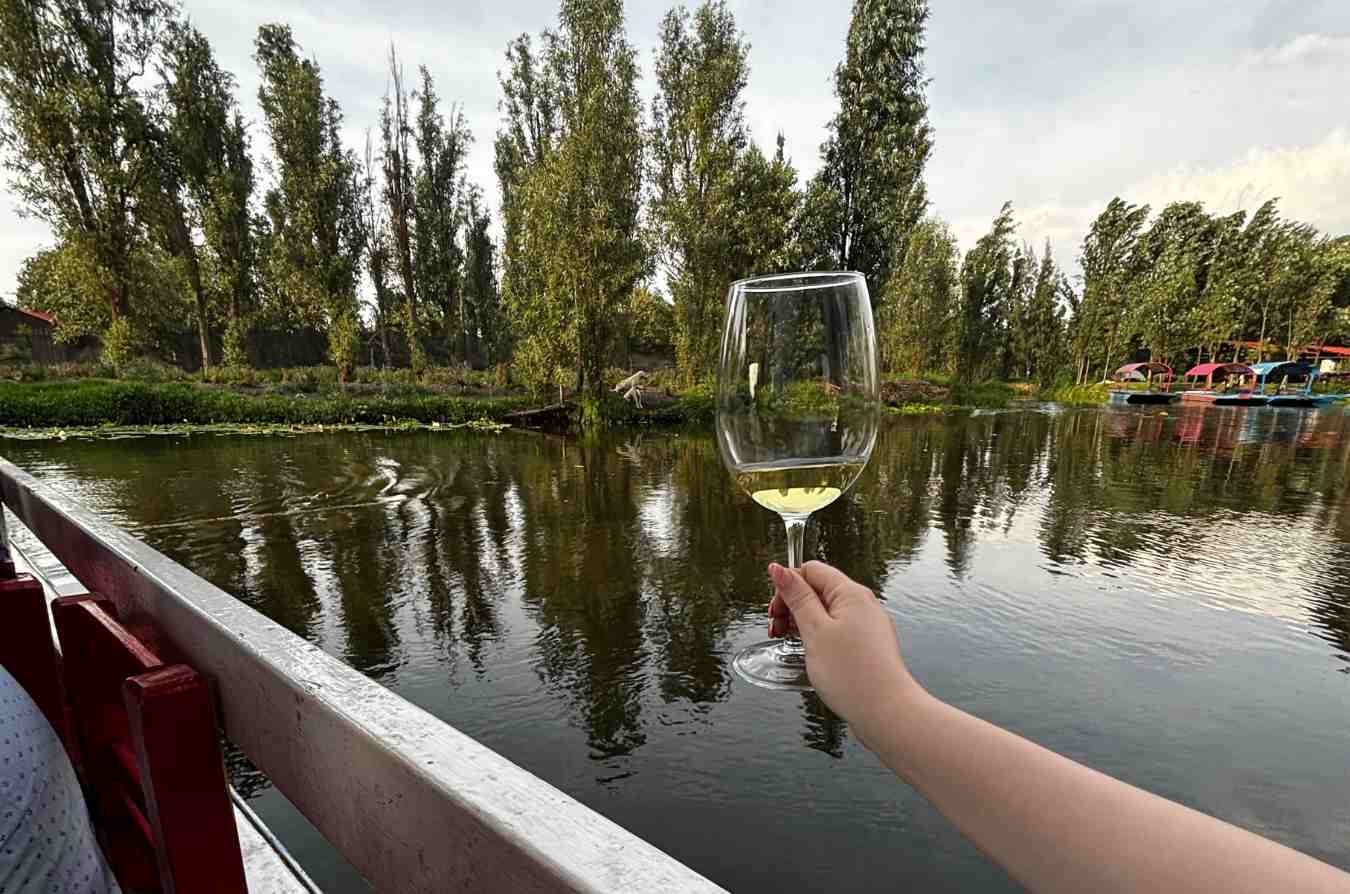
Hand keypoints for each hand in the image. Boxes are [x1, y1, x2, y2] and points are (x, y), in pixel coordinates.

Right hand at [767, 561, 919, 744]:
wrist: (886, 713)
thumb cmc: (853, 675)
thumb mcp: (814, 630)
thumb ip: (796, 597)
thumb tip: (780, 569)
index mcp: (850, 593)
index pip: (811, 571)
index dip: (788, 587)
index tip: (774, 612)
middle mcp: (863, 605)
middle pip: (818, 591)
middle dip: (792, 606)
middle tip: (777, 630)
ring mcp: (867, 626)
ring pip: (826, 613)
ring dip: (803, 623)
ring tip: (792, 645)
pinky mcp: (867, 646)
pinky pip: (838, 631)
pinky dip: (819, 638)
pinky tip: (812, 655)